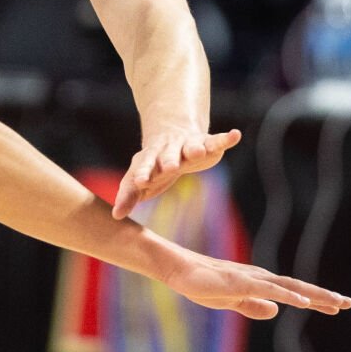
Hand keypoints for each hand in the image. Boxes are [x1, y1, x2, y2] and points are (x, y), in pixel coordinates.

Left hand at [113, 129, 241, 217]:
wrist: (170, 135)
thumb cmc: (152, 166)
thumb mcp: (139, 181)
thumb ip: (128, 196)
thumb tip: (115, 216)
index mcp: (150, 160)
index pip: (144, 167)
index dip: (142, 173)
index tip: (139, 181)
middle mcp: (168, 150)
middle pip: (168, 155)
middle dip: (169, 160)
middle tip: (171, 167)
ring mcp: (187, 145)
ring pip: (191, 146)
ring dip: (194, 148)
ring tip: (198, 150)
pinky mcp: (206, 143)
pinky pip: (216, 140)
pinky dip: (226, 139)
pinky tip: (235, 135)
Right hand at [162, 252, 350, 320]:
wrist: (177, 269)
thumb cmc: (200, 283)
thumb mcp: (230, 302)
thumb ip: (252, 306)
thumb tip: (276, 312)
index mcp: (258, 284)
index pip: (292, 292)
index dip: (314, 299)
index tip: (336, 306)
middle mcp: (260, 278)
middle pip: (298, 288)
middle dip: (323, 296)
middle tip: (349, 303)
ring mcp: (252, 279)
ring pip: (290, 288)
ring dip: (314, 295)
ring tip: (337, 302)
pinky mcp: (242, 283)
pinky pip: (270, 291)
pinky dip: (289, 296)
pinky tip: (304, 303)